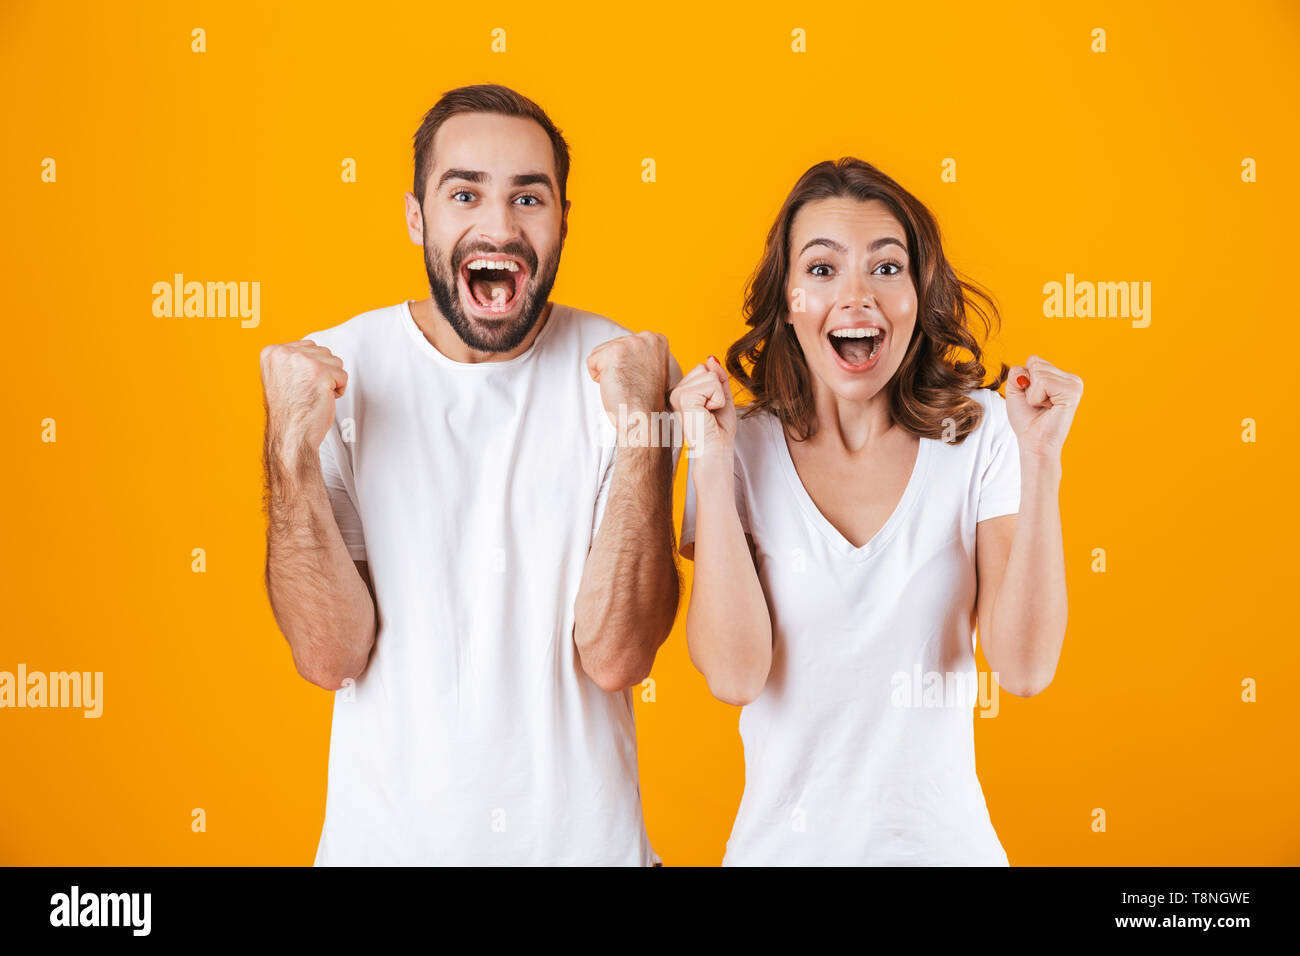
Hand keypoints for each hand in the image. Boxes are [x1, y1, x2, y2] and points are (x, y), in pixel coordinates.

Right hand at [260, 340, 347, 457]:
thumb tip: (314, 349)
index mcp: (272, 352)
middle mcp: (284, 353)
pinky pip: (343, 376)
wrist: (290, 435)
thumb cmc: (290, 411)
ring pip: (335, 362)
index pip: (309, 347)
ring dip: (331, 381)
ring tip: (314, 396)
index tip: (299, 387)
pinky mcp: (320, 373)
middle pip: (324, 352)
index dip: (311, 369)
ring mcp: (302, 361)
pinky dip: (339, 390)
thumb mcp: (282, 376)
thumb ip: (293, 360)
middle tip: (307, 393)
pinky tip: (323, 400)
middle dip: (323, 374)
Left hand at [586, 331, 671, 424]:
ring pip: (600, 353)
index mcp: (656, 340)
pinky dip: (598, 378)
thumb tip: (627, 354)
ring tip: (624, 385)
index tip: (638, 379)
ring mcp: (630, 343)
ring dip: (607, 372)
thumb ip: (639, 355)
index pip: (625, 343)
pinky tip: (615, 386)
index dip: (627, 365)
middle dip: (616, 367)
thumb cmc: (646, 400)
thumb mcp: (650, 369)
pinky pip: (591, 362)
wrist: (643, 418)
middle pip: (612, 346)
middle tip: (631, 384)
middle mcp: (645, 337)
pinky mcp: (613, 352)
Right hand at [669, 356, 735, 461]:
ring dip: (717, 395)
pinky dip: (717, 399)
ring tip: (708, 412)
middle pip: (704, 368)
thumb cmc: (718, 428)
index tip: (710, 407)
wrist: (716, 449)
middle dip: (716, 388)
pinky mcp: (684, 398)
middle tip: (710, 410)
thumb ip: (717, 376)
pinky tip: (707, 413)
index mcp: (680, 391)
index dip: (715, 386)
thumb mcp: (722, 395)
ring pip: (709, 375)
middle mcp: (675, 392)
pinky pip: (712, 385)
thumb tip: (710, 358)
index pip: (702, 368)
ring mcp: (677, 395)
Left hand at [1006, 355, 1082, 460]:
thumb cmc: (1026, 419)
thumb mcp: (1015, 390)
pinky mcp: (1072, 391)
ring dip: (1033, 394)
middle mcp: (1071, 378)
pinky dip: (1037, 397)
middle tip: (1039, 404)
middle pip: (1034, 363)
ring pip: (1038, 372)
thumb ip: (1016, 373)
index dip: (1024, 380)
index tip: (1033, 398)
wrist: (1033, 442)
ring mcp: (1074, 384)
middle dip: (1028, 387)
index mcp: (1061, 376)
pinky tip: (1048, 408)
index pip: (1033, 360)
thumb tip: (1026, 372)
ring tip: (1044, 407)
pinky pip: (1042, 382)